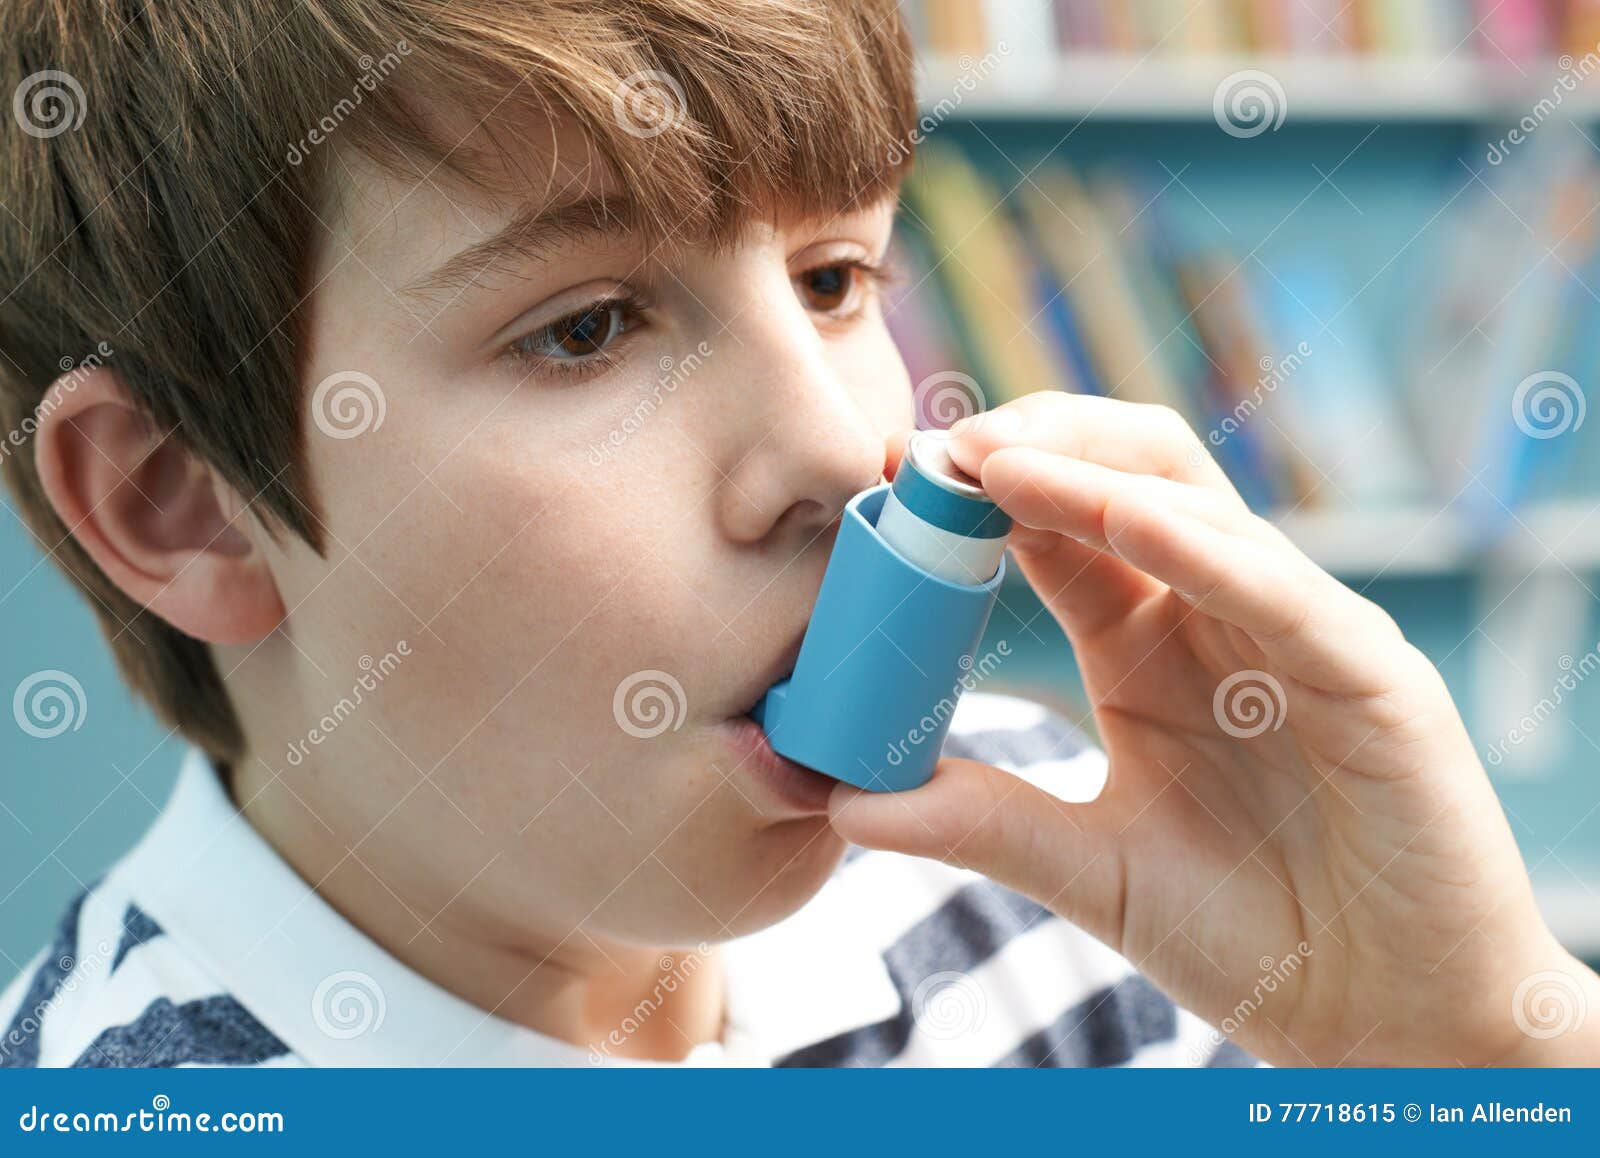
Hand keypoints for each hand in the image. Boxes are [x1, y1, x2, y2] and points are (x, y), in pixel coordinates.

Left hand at [832, 393, 1599, 1065]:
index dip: (979, 493)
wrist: (1380, 1022)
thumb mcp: (1089, 869)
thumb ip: (980, 821)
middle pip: (1127, 476)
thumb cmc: (1249, 933)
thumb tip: (844, 800)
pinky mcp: (1371, 675)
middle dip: (1032, 444)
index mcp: (1145, 644)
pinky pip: (1280, 589)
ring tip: (994, 460)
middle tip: (935, 447)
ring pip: (1197, 504)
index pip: (1058, 529)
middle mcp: (1217, 615)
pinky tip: (1121, 519)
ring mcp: (1296, 632)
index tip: (894, 476)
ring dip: (1089, 473)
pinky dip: (1199, 545)